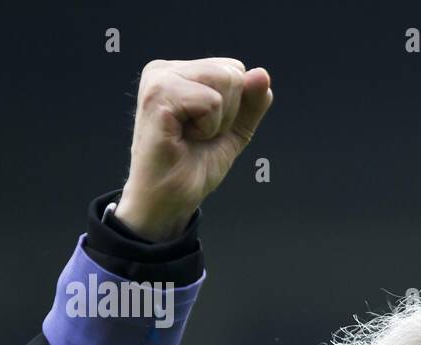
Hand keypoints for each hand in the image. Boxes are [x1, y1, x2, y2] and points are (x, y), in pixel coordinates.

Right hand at [115, 58, 273, 240]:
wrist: (170, 199)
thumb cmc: (194, 166)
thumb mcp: (234, 131)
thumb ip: (251, 102)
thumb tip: (262, 74)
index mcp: (179, 72)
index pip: (234, 68)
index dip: (234, 107)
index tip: (206, 129)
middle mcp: (164, 69)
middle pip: (232, 71)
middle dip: (229, 112)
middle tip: (199, 135)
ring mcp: (158, 79)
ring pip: (224, 80)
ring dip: (219, 120)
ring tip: (192, 136)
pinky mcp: (158, 96)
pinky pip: (211, 101)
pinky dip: (209, 127)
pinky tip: (184, 138)